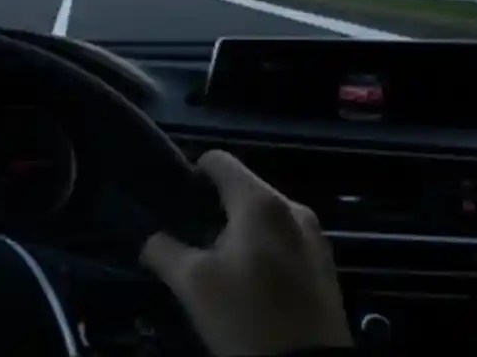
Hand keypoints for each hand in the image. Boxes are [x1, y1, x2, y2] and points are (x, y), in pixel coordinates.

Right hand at [141, 150, 351, 356]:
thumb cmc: (246, 316)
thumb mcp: (192, 284)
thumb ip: (164, 249)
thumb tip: (153, 239)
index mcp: (261, 202)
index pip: (218, 160)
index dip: (190, 174)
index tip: (174, 205)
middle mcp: (294, 208)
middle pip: (241, 190)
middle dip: (212, 211)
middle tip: (189, 244)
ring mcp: (314, 237)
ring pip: (262, 219)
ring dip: (236, 235)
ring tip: (216, 268)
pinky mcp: (323, 265)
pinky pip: (282, 242)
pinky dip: (260, 252)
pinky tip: (248, 284)